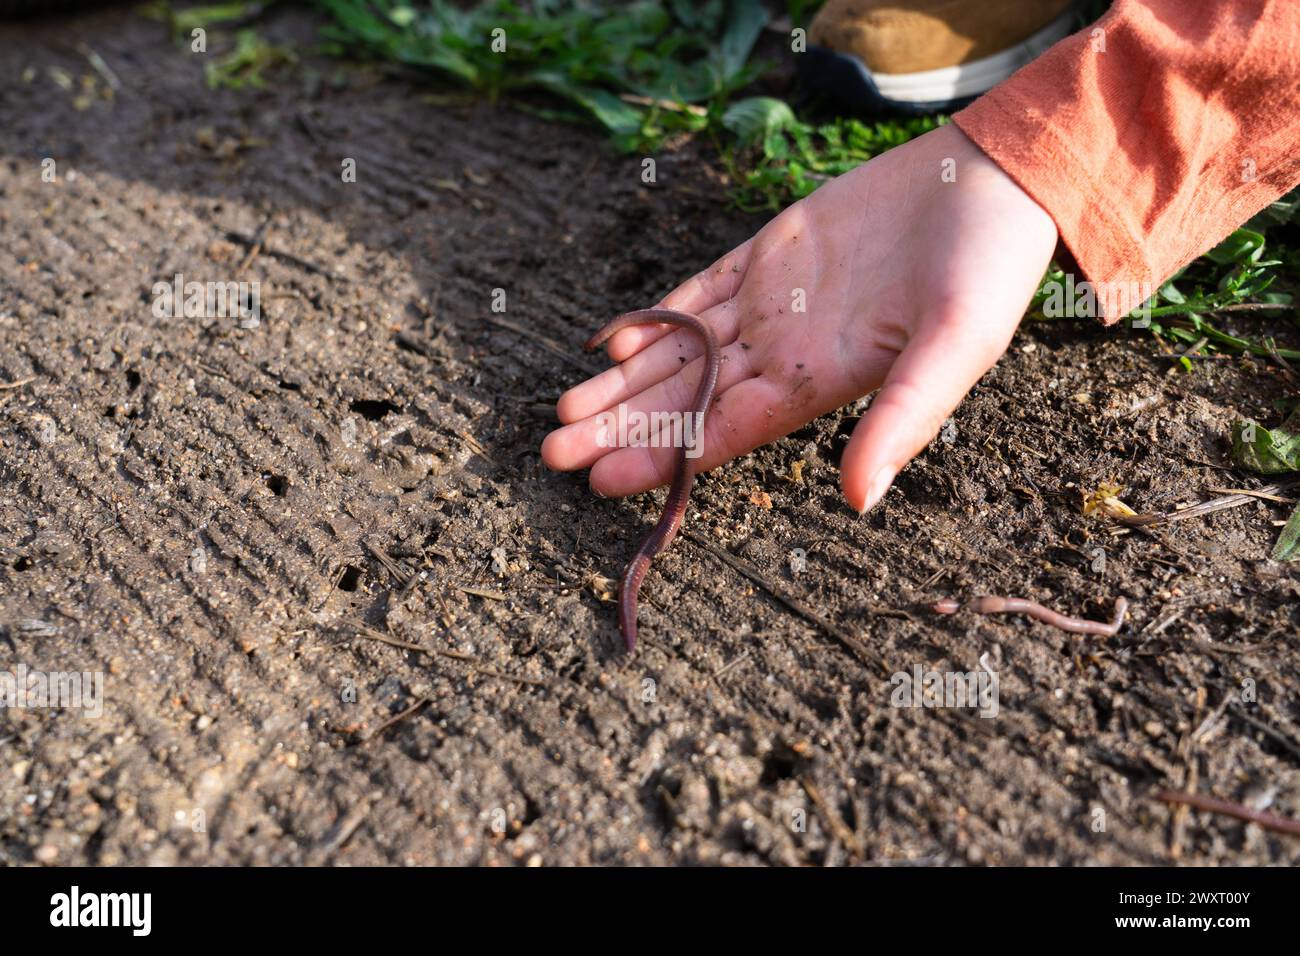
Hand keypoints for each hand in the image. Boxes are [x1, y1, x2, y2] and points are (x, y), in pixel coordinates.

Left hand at [541, 123, 1057, 511]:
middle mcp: (788, 351)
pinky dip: (658, 316)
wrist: (995, 182)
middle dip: (620, 426)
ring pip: (682, 351)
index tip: (601, 481)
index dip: (662, 456)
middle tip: (553, 453)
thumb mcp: (954, 348)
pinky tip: (615, 340)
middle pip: (688, 399)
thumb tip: (857, 501)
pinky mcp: (771, 253)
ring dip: (625, 380)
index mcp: (822, 381)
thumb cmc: (989, 269)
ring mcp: (775, 302)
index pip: (724, 431)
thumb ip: (901, 421)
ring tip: (565, 411)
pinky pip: (701, 292)